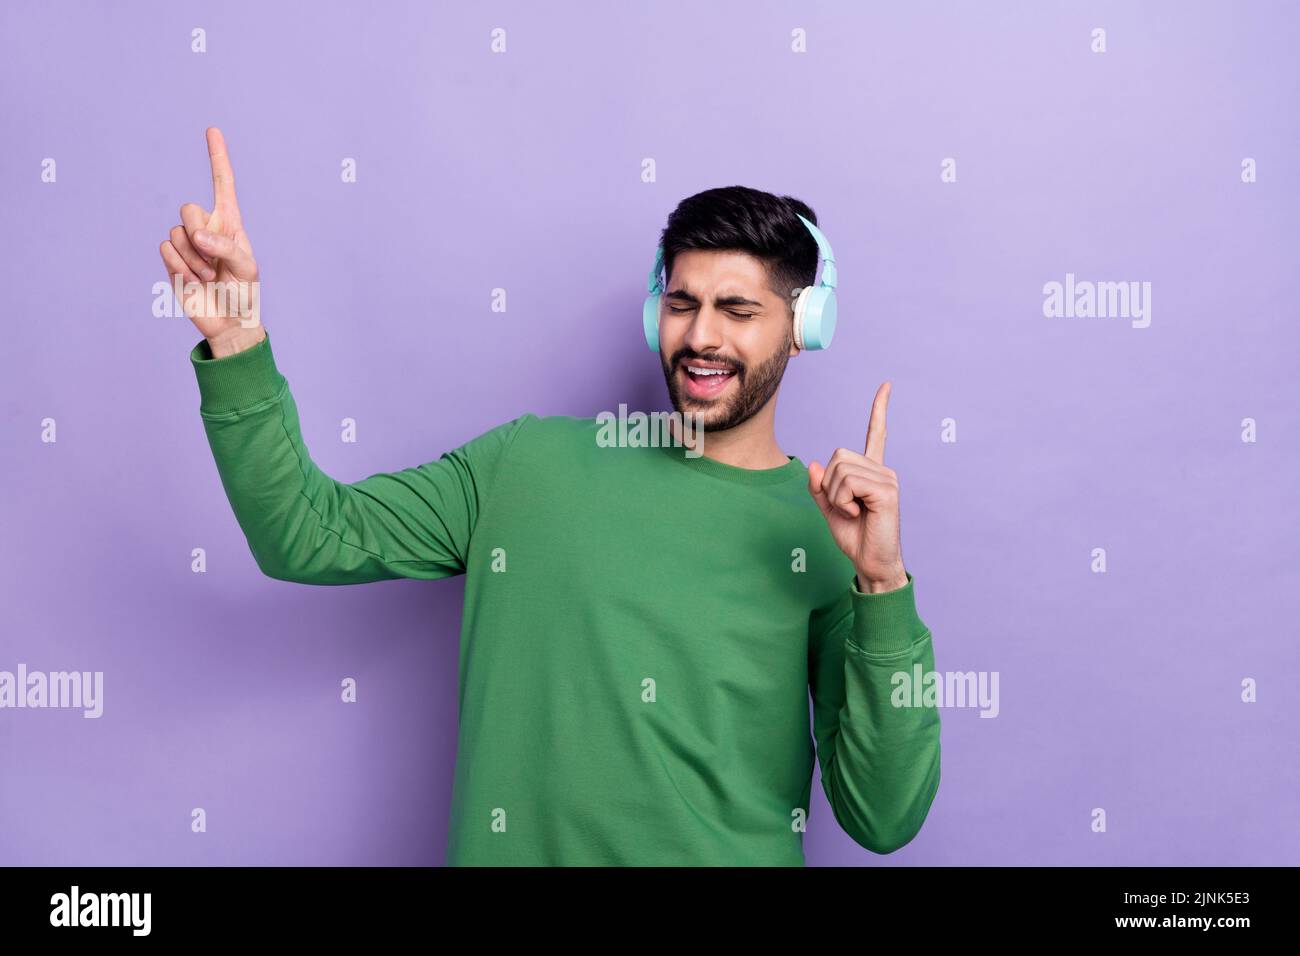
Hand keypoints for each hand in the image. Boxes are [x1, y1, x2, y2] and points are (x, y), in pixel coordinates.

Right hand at [158, 127, 263, 356]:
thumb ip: (225, 247)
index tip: (212, 130)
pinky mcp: (172, 259)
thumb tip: (196, 235)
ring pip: (176, 233)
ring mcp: (187, 243)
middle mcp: (206, 227)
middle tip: (213, 262)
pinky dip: (180, 267)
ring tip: (208, 277)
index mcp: (229, 223)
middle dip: (198, 235)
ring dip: (193, 260)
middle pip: (188, 209)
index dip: (217, 157)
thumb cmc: (243, 292)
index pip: (222, 184)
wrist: (228, 321)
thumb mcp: (245, 269)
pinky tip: (194, 281)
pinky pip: (166, 250)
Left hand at [807, 381, 908, 592]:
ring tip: (853, 512)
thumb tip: (813, 465)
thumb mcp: (829, 509)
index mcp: (871, 472)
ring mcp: (887, 479)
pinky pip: (848, 483)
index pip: (876, 434)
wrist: (870, 562)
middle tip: (845, 507)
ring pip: (840, 470)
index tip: (886, 386)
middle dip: (829, 484)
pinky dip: (843, 501)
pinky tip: (858, 513)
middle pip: (838, 455)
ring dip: (836, 496)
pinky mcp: (886, 491)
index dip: (879, 410)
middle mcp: (882, 470)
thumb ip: (819, 487)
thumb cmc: (854, 537)